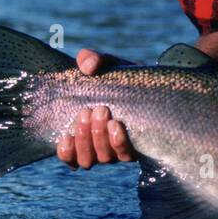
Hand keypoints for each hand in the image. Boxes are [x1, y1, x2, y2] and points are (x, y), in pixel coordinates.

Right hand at [55, 49, 136, 167]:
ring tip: (102, 112)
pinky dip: (118, 141)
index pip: (70, 157)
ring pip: (102, 158)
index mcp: (86, 135)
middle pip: (86, 158)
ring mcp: (119, 150)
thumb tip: (88, 65)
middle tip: (88, 110)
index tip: (65, 136)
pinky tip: (116, 124)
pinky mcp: (138, 148)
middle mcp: (101, 148)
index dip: (66, 152)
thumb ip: (92, 60)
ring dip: (99, 137)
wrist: (151, 84)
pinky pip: (125, 155)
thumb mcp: (105, 65)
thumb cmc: (121, 78)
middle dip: (84, 135)